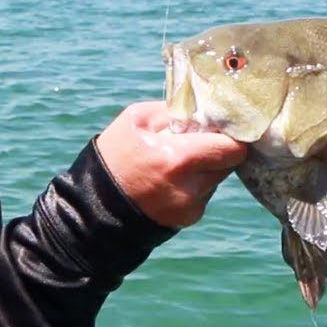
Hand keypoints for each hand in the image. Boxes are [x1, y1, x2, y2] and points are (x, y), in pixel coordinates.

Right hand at [96, 101, 246, 227]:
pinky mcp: (189, 218)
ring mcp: (191, 206)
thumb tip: (203, 107)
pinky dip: (194, 184)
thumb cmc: (113, 157)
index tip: (222, 126)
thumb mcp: (136, 120)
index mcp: (176, 158)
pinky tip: (170, 181)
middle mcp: (190, 187)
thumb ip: (174, 110)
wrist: (95, 207)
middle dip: (218, 149)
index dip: (231, 135)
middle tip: (199, 140)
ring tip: (176, 162)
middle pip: (229, 163)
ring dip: (206, 167)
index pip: (232, 147)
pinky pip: (204, 193)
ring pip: (217, 178)